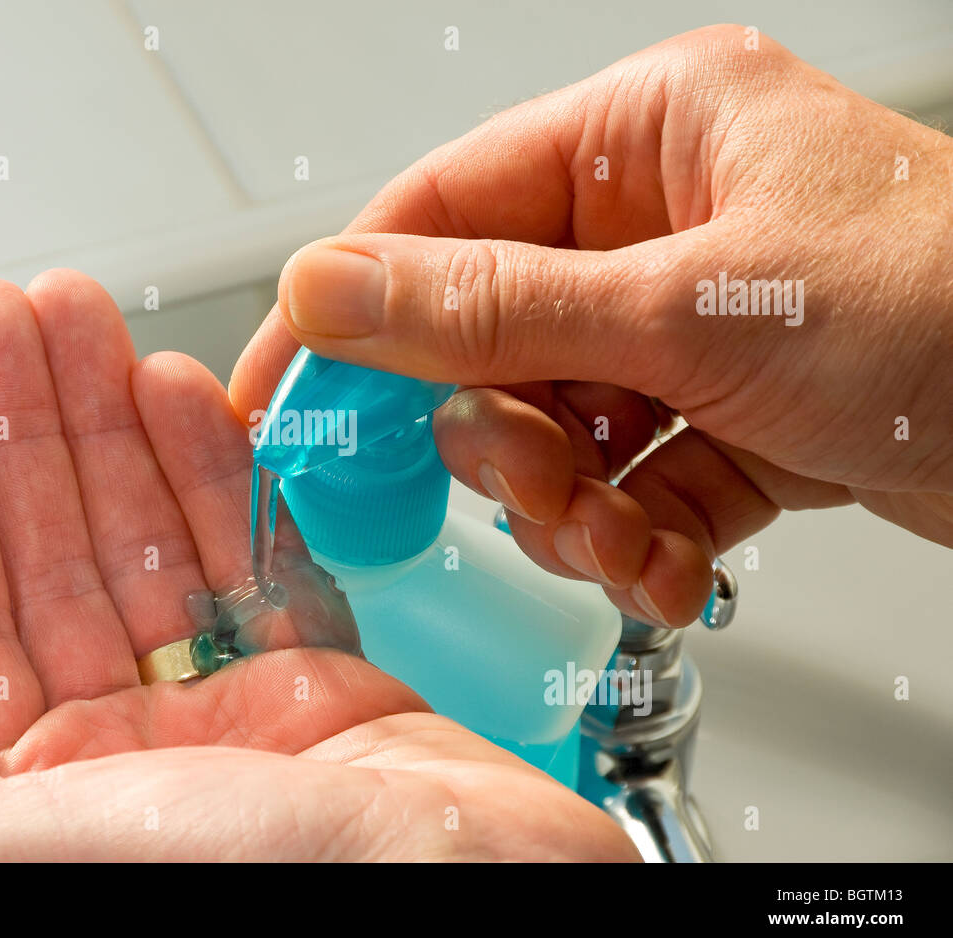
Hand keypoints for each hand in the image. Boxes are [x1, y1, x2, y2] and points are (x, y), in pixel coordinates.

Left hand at [0, 270, 634, 860]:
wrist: (473, 912)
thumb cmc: (265, 906)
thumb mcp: (26, 857)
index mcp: (42, 797)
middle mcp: (128, 754)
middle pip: (55, 553)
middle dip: (28, 423)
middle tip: (10, 316)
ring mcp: (225, 714)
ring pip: (151, 536)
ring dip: (114, 422)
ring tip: (84, 324)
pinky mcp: (320, 684)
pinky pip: (253, 552)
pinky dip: (214, 469)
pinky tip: (179, 394)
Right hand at [231, 24, 952, 629]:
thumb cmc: (951, 305)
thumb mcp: (688, 305)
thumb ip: (491, 306)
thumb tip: (336, 288)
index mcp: (650, 137)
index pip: (444, 210)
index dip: (355, 300)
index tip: (292, 379)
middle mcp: (664, 227)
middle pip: (493, 336)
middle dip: (502, 430)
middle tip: (524, 472)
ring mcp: (693, 328)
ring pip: (555, 426)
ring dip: (569, 501)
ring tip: (616, 528)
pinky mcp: (727, 417)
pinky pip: (626, 481)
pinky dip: (632, 534)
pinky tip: (664, 557)